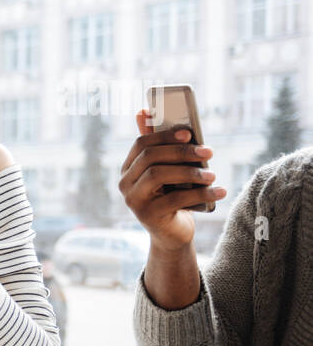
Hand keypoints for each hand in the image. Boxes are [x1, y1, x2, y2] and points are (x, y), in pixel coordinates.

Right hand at [118, 110, 226, 250]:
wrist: (172, 234)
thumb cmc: (172, 196)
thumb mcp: (168, 171)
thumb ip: (159, 145)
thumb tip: (143, 111)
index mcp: (128, 169)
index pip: (141, 144)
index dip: (165, 135)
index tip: (190, 133)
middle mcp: (125, 184)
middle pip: (150, 157)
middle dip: (181, 151)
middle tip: (208, 151)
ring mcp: (134, 201)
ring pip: (158, 175)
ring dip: (190, 172)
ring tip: (213, 174)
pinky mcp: (148, 217)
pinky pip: (175, 199)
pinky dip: (201, 194)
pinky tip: (219, 191)